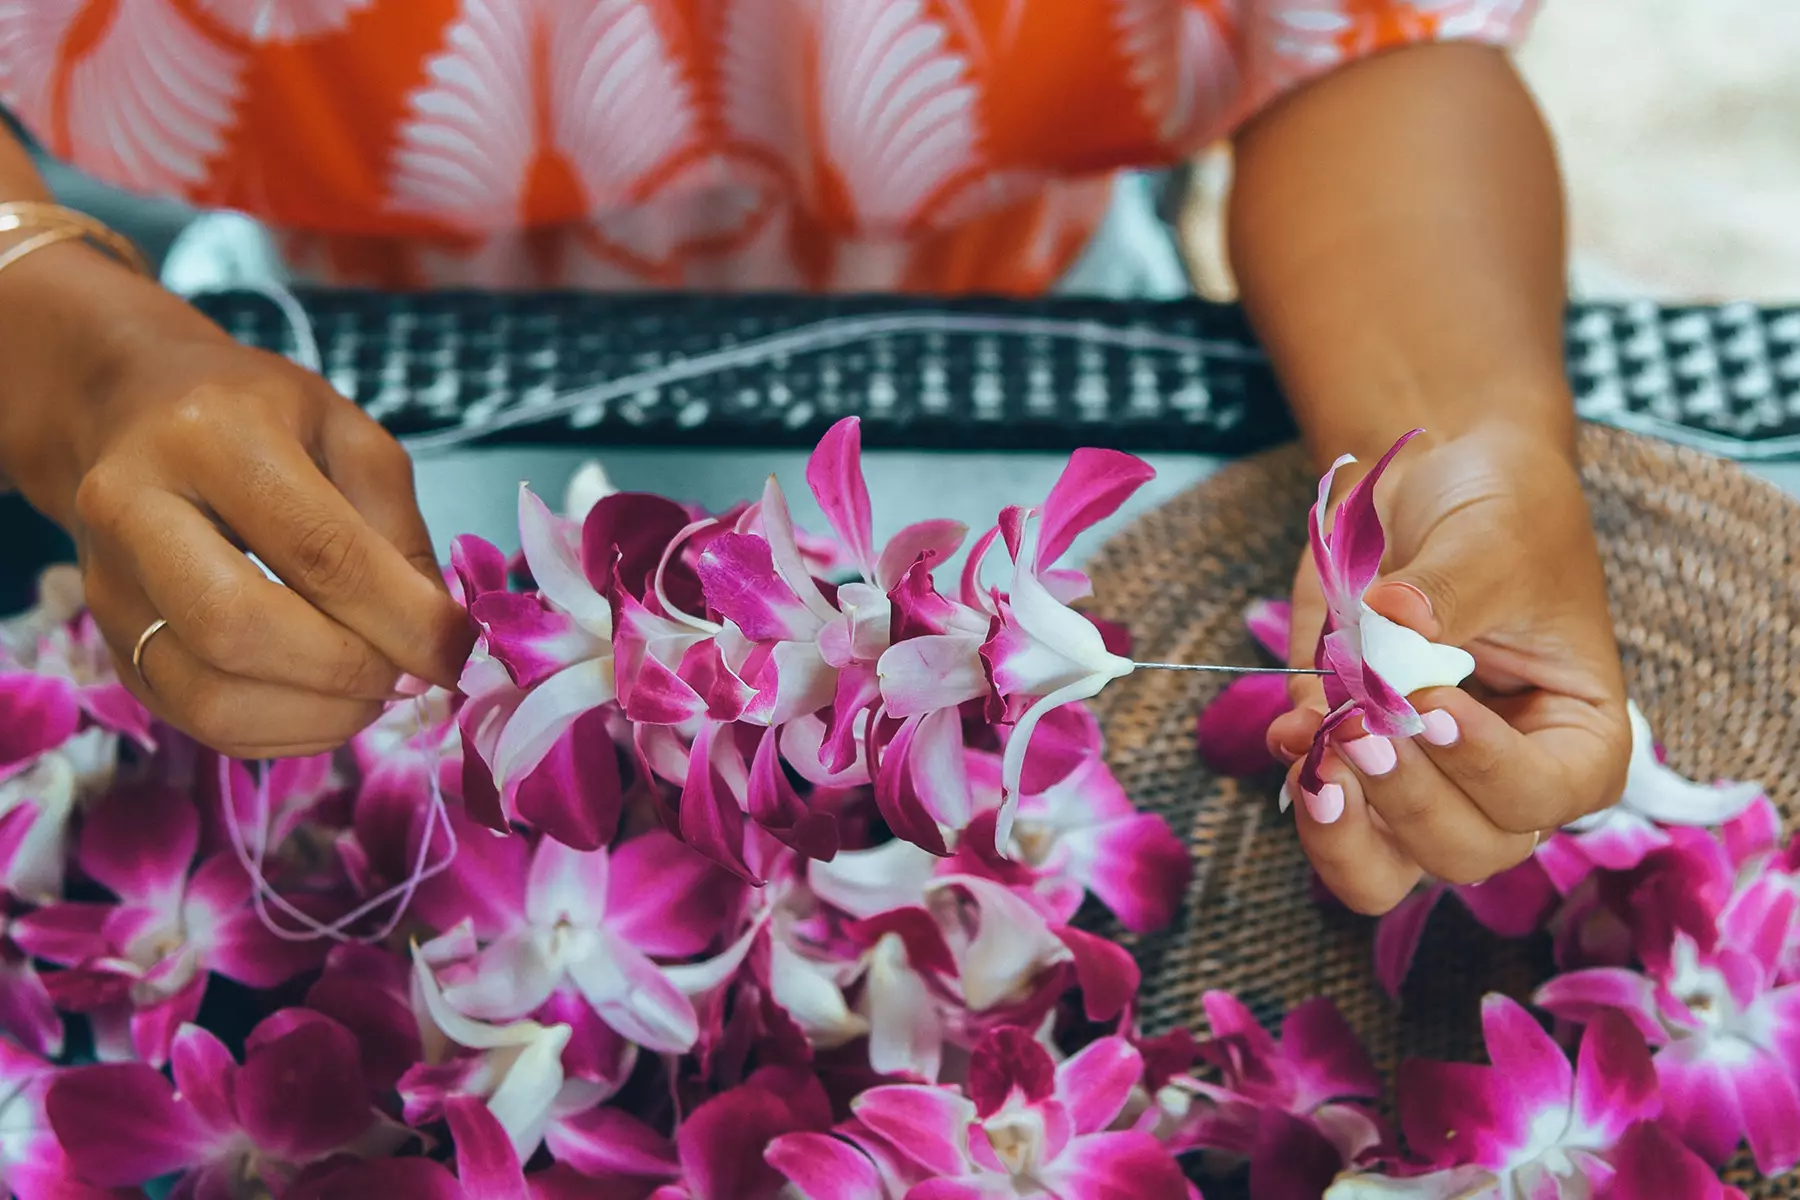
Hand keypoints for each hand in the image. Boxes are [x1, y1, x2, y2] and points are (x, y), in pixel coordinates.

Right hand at [0, 257, 471, 757]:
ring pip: (213, 693)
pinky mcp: (109, 642)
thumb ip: (397, 535)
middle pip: (242, 629)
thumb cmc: (259, 418)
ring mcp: (108, 582)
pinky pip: (197, 720)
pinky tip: (327, 705)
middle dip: (350, 672)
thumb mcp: (350, 439)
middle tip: (411, 676)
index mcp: (213, 435)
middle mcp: (135, 506)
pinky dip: (282, 733)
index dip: (403, 620)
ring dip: (319, 716)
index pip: (319, 551)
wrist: (130, 410)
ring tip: (374, 692)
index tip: (458, 653)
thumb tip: (439, 640)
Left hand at [1267, 426, 1630, 913]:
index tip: (1435, 706)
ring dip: (1341, 828)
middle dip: (1407, 800)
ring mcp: (1422, 782)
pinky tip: (1290, 733)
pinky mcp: (1352, 761)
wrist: (1435, 483)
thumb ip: (1446, 591)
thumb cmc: (1499, 514)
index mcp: (1576, 741)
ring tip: (1313, 756)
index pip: (1543, 798)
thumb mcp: (1491, 540)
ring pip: (1384, 869)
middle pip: (1463, 850)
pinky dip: (1302, 781)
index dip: (1488, 770)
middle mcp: (1501, 783)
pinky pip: (1325, 814)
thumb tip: (1390, 621)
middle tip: (1363, 730)